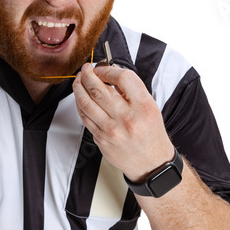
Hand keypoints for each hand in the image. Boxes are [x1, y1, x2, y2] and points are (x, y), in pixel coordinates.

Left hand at [72, 63, 174, 181]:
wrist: (151, 162)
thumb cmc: (150, 132)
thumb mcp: (149, 106)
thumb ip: (130, 89)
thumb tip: (110, 70)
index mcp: (143, 106)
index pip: (122, 78)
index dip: (107, 69)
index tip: (102, 67)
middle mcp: (126, 118)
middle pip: (98, 89)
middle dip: (87, 75)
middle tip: (85, 69)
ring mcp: (111, 130)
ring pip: (86, 103)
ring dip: (78, 87)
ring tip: (78, 80)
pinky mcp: (101, 139)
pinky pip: (85, 117)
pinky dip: (79, 104)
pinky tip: (80, 97)